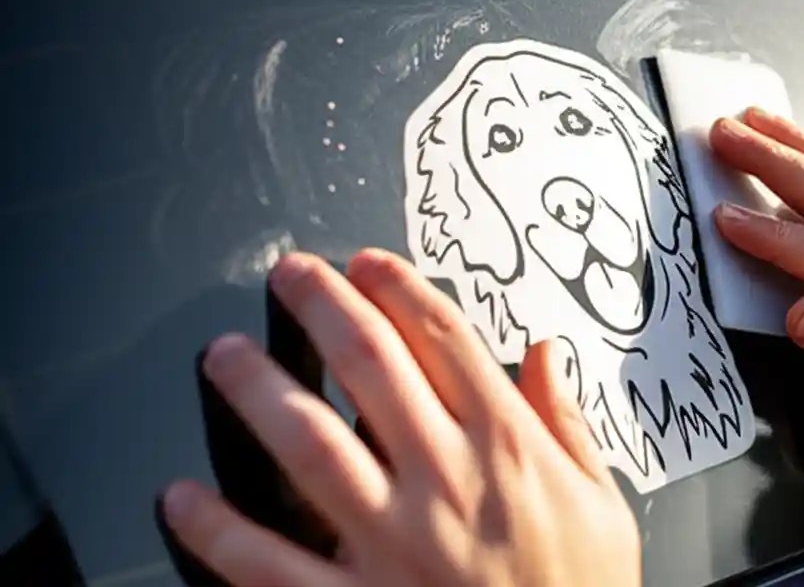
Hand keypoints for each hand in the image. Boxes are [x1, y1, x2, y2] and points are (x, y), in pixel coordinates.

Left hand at [162, 251, 639, 586]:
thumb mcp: (602, 503)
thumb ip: (567, 423)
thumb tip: (544, 356)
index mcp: (507, 448)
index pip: (445, 340)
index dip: (399, 287)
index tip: (368, 265)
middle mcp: (446, 481)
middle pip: (372, 364)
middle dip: (324, 306)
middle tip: (289, 276)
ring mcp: (395, 542)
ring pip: (309, 442)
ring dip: (260, 389)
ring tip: (225, 356)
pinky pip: (268, 561)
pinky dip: (217, 529)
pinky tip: (183, 498)